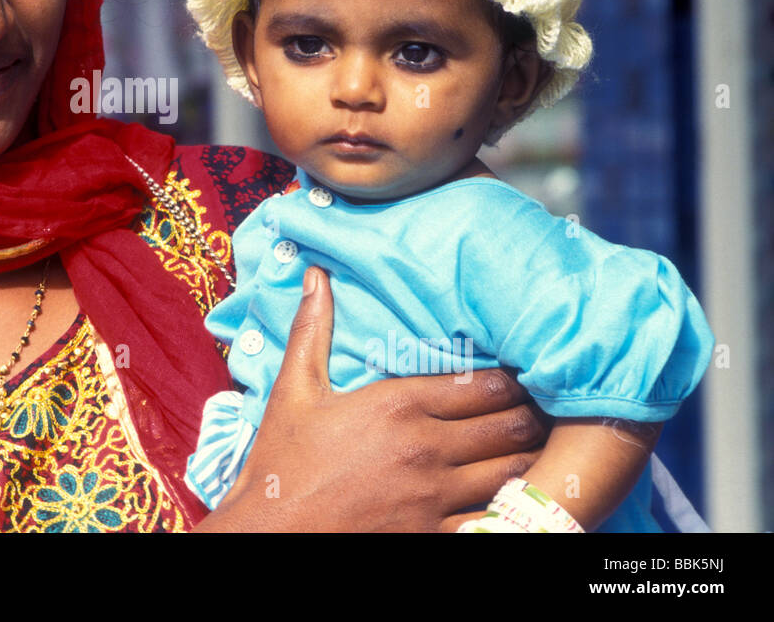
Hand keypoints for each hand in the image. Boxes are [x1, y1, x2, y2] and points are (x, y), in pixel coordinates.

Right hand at [196, 266, 548, 531]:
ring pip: (514, 471)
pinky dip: (511, 506)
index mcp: (398, 405)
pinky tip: (513, 497)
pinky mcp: (434, 534)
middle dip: (530, 415)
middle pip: (511, 424)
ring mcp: (435, 496)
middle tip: (538, 410)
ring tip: (536, 449)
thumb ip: (312, 330)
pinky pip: (494, 518)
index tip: (519, 375)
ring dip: (529, 458)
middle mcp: (426, 447)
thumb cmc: (281, 462)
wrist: (271, 533)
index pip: (485, 384)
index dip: (512, 379)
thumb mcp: (293, 390)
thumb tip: (315, 275)